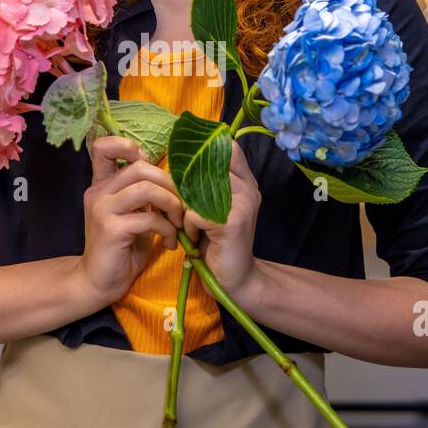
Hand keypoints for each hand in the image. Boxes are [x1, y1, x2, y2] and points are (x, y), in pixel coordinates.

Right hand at [75, 135, 186, 304]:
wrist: (99, 283)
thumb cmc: (121, 249)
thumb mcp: (133, 215)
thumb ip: (143, 194)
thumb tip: (171, 177)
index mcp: (102, 185)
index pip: (104, 147)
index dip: (129, 146)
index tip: (152, 168)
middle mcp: (98, 192)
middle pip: (140, 167)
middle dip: (169, 184)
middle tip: (181, 206)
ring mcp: (102, 209)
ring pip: (146, 188)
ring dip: (171, 204)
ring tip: (179, 223)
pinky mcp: (111, 229)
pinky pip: (149, 218)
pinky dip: (167, 229)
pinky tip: (171, 243)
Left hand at [183, 140, 261, 300]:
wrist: (236, 280)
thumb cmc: (218, 243)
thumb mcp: (214, 209)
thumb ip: (206, 185)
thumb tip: (179, 160)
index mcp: (245, 181)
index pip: (227, 147)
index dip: (204, 150)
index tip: (187, 163)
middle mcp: (248, 189)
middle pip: (205, 167)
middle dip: (184, 186)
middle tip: (181, 206)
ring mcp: (242, 205)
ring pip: (195, 191)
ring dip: (184, 210)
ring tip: (189, 226)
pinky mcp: (231, 223)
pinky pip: (193, 215)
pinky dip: (188, 229)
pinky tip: (195, 240)